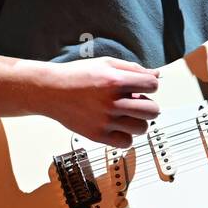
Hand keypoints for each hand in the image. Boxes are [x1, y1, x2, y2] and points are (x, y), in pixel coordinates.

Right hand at [37, 57, 160, 148]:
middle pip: (152, 111)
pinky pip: (126, 143)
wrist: (51, 90)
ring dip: (138, 122)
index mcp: (115, 80)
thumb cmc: (77, 75)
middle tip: (138, 103)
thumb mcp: (106, 64)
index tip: (143, 87)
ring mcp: (105, 121)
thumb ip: (132, 69)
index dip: (150, 85)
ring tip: (126, 115)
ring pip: (142, 129)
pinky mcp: (97, 135)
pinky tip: (117, 126)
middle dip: (149, 106)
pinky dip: (125, 136)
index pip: (153, 85)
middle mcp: (112, 102)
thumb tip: (157, 74)